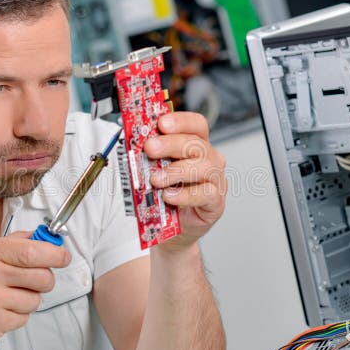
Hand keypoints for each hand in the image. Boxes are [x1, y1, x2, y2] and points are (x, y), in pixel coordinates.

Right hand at [0, 231, 70, 349]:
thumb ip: (15, 243)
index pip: (33, 251)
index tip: (64, 257)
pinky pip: (24, 319)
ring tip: (6, 299)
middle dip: (45, 282)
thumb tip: (48, 236)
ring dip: (27, 301)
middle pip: (43, 277)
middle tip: (31, 282)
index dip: (55, 255)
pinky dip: (16, 317)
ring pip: (36, 300)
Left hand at [143, 112, 226, 252]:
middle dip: (171, 144)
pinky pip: (205, 194)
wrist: (174, 227)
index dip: (181, 121)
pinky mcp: (215, 201)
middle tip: (150, 149)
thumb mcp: (156, 170)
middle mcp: (210, 159)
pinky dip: (184, 194)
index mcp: (196, 145)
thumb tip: (133, 143)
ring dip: (176, 171)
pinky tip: (169, 195)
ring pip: (204, 167)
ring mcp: (216, 180)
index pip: (196, 124)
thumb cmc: (166, 194)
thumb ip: (151, 156)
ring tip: (156, 179)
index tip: (161, 123)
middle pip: (197, 144)